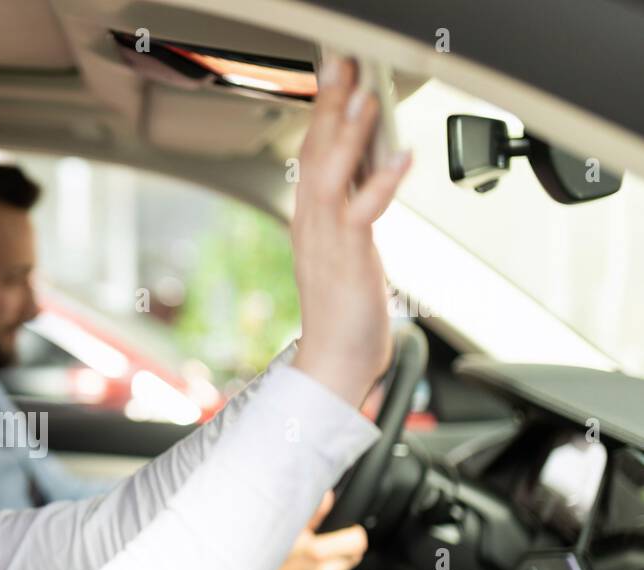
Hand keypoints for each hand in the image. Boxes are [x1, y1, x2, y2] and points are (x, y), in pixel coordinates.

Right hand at [243, 491, 367, 569]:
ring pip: (345, 568)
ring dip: (336, 562)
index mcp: (317, 553)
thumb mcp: (286, 530)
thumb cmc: (263, 557)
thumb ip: (312, 512)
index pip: (358, 541)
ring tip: (312, 558)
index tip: (342, 530)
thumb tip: (327, 496)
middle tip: (323, 543)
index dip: (352, 532)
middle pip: (355, 555)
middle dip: (345, 547)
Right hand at [290, 56, 411, 407]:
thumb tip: (374, 171)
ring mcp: (326, 241)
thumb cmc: (345, 315)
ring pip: (331, 175)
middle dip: (328, 105)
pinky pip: (363, 213)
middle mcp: (312, 225)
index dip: (322, 111)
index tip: (334, 75)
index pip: (312, 154)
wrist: (333, 364)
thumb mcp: (349, 251)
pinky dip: (382, 182)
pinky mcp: (348, 260)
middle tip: (340, 63)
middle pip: (315, 153)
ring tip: (364, 97)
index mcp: (310, 221)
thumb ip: (355, 210)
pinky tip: (401, 157)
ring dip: (347, 133)